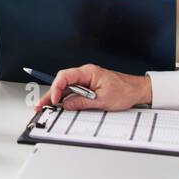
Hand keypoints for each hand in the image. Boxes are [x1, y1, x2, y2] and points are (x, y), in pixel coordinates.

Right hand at [33, 65, 151, 111]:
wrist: (138, 90)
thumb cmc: (125, 91)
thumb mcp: (102, 100)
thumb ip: (82, 102)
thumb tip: (66, 104)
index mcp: (88, 72)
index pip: (65, 76)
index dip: (56, 88)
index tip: (54, 100)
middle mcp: (85, 74)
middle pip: (62, 82)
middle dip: (50, 94)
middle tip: (40, 106)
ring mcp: (86, 80)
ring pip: (66, 88)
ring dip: (56, 97)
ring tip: (45, 107)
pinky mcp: (88, 86)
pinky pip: (73, 91)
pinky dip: (66, 98)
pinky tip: (59, 105)